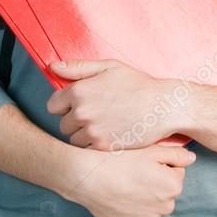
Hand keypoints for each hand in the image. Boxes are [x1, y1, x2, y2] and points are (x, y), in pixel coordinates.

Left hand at [47, 59, 179, 150]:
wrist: (163, 106)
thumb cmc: (138, 84)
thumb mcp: (110, 67)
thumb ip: (78, 67)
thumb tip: (53, 66)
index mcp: (79, 91)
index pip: (53, 105)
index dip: (66, 105)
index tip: (82, 104)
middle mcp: (81, 112)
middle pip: (63, 124)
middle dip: (77, 120)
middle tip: (99, 114)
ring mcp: (91, 131)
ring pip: (74, 139)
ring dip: (86, 134)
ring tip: (106, 124)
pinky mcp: (102, 146)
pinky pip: (88, 150)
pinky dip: (97, 144)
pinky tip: (111, 133)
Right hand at [62, 144, 194, 216]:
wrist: (90, 179)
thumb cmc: (120, 161)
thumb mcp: (152, 150)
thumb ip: (177, 154)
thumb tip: (192, 158)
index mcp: (174, 185)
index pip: (176, 173)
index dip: (162, 166)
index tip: (145, 164)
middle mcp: (166, 206)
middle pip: (166, 192)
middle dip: (156, 184)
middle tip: (135, 175)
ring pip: (154, 208)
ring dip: (147, 201)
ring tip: (128, 187)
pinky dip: (135, 213)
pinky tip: (123, 201)